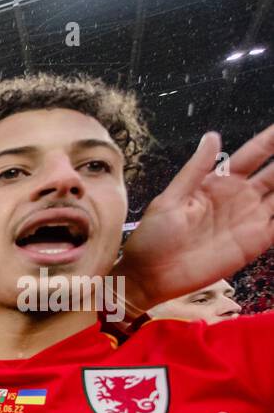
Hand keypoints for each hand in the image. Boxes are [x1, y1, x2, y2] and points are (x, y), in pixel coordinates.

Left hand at [116, 126, 273, 313]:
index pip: (253, 154)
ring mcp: (249, 219)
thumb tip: (213, 136)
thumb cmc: (153, 237)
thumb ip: (195, 169)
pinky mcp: (254, 242)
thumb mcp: (170, 199)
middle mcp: (239, 197)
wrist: (150, 276)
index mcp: (219, 182)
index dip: (271, 139)